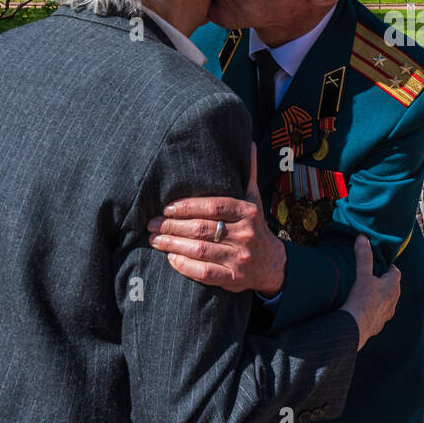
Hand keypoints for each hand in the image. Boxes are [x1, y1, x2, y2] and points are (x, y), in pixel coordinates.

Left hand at [147, 143, 286, 295]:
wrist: (272, 265)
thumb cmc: (255, 227)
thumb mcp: (254, 199)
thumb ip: (246, 174)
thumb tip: (248, 143)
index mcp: (249, 212)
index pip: (215, 206)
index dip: (188, 206)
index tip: (167, 207)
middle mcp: (245, 234)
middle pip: (203, 228)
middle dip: (172, 226)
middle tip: (151, 223)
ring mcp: (239, 258)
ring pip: (200, 250)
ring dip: (173, 245)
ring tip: (154, 240)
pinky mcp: (233, 279)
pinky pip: (205, 273)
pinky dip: (185, 266)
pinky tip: (171, 258)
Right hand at [340, 236, 400, 349]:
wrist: (354, 329)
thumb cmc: (361, 300)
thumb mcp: (362, 275)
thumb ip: (363, 256)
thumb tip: (362, 237)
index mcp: (392, 286)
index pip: (395, 272)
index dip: (389, 267)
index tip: (380, 264)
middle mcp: (393, 301)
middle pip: (393, 287)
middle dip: (385, 282)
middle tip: (373, 277)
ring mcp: (387, 314)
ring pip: (387, 302)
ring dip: (380, 297)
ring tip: (368, 293)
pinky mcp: (379, 325)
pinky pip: (379, 315)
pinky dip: (374, 310)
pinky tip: (364, 310)